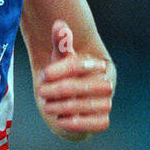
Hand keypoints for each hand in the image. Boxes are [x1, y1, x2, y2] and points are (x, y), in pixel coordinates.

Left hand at [36, 18, 113, 138]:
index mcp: (99, 66)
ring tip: (47, 106)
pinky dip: (79, 123)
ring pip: (91, 106)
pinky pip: (98, 124)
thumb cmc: (62, 78)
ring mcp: (106, 104)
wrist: (65, 104)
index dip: (63, 69)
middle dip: (62, 90)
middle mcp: (107, 85)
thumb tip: (59, 25)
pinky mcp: (102, 122)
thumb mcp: (59, 61)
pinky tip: (61, 120)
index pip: (82, 65)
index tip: (45, 74)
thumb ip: (60, 44)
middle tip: (42, 92)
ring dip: (66, 107)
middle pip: (88, 86)